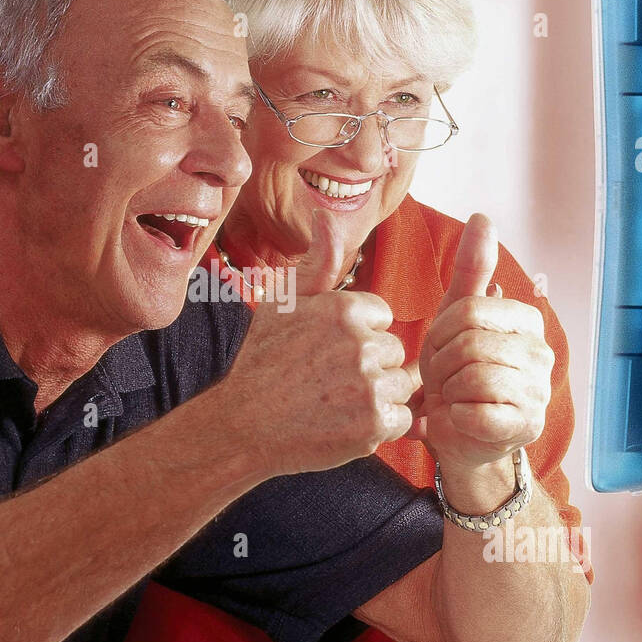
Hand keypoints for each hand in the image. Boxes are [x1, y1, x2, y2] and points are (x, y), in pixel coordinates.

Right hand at [221, 210, 415, 474]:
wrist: (241, 425)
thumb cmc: (261, 362)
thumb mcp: (284, 302)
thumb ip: (318, 262)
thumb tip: (327, 216)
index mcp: (345, 309)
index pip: (381, 316)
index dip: (356, 335)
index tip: (325, 352)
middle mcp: (361, 344)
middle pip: (393, 351)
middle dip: (370, 366)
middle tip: (328, 381)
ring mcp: (370, 386)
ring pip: (399, 385)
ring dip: (377, 396)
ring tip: (336, 402)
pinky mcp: (374, 425)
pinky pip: (401, 418)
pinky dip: (380, 426)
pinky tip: (345, 423)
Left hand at [415, 213, 553, 473]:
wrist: (463, 438)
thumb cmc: (458, 375)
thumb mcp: (457, 318)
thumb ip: (470, 269)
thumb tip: (483, 217)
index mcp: (527, 320)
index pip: (469, 310)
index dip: (439, 333)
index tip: (438, 351)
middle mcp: (542, 352)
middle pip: (469, 343)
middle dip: (441, 365)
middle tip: (442, 380)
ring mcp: (539, 390)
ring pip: (473, 377)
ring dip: (448, 392)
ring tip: (452, 398)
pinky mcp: (527, 426)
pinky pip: (476, 412)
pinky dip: (455, 418)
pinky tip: (460, 419)